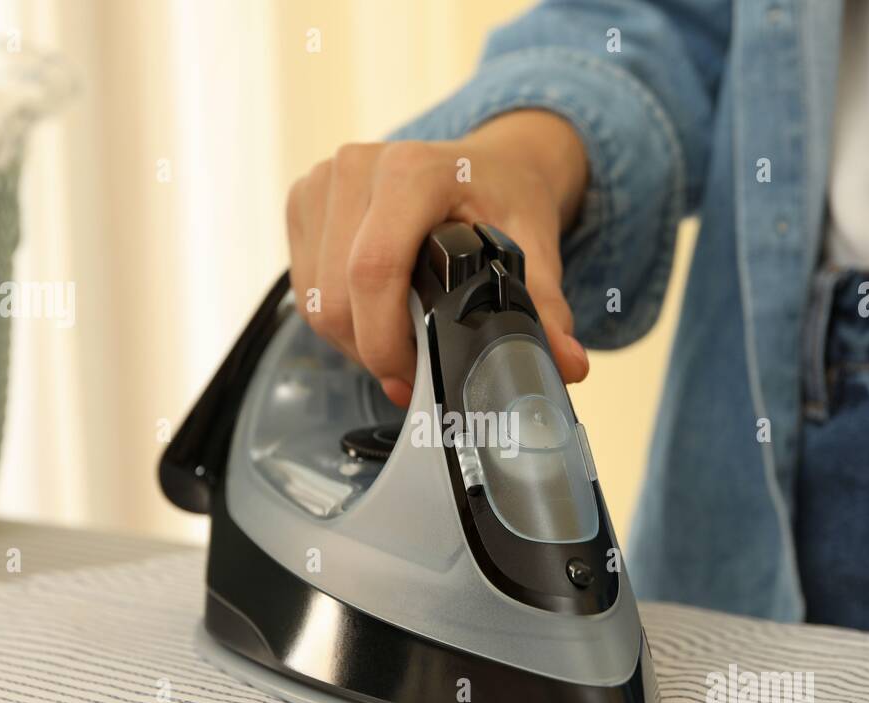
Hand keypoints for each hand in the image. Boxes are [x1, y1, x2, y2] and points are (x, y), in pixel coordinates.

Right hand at [285, 110, 589, 406]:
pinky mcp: (302, 201)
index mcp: (412, 170)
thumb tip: (566, 363)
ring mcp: (321, 182)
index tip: (414, 376)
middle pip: (337, 296)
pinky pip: (303, 288)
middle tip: (414, 370)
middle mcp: (356, 167)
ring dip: (353, 339)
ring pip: (314, 300)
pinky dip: (337, 318)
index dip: (386, 339)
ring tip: (399, 342)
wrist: (482, 161)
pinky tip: (376, 316)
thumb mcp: (533, 243)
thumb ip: (544, 305)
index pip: (374, 269)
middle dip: (372, 350)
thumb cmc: (503, 196)